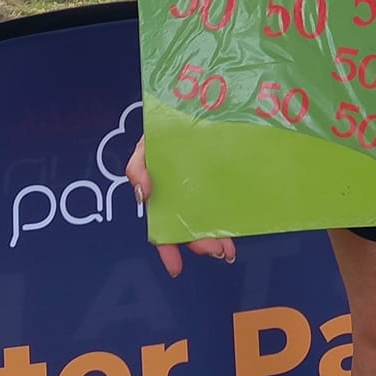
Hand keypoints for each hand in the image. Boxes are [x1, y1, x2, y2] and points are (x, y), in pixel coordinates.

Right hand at [125, 138, 236, 277]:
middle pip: (189, 227)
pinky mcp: (222, 179)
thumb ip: (137, 168)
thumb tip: (144, 194)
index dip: (167, 248)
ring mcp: (204, 189)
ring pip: (209, 218)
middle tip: (217, 250)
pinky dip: (230, 216)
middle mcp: (183, 196)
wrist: (188, 107)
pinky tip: (237, 227)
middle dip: (201, 243)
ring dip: (217, 236)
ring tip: (228, 248)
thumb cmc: (161, 130)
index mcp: (163, 192)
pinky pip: (226, 202)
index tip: (176, 268)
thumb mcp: (144, 147)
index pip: (162, 227)